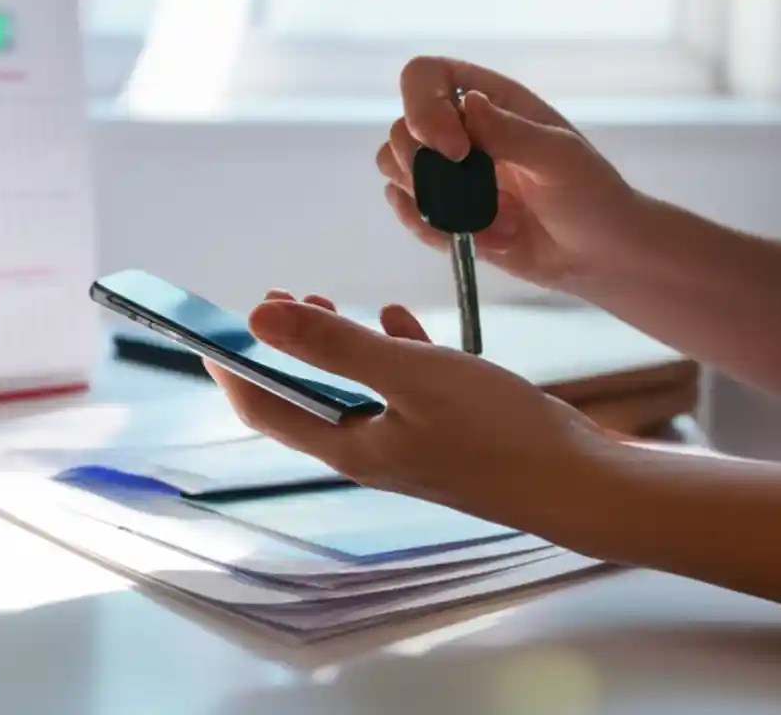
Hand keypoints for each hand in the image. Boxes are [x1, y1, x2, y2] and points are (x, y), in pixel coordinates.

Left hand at [205, 291, 622, 549]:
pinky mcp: (441, 433)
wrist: (574, 479)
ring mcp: (406, 443)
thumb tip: (257, 317)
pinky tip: (402, 324)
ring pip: (351, 390)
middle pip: (302, 398)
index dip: (229, 366)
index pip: (262, 407)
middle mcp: (369, 450)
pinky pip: (399, 389)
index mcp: (348, 444)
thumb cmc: (495, 432)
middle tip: (272, 300)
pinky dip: (392, 353)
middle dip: (279, 349)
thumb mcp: (409, 375)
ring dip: (334, 347)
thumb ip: (334, 345)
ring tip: (326, 303)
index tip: (205, 325)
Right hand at [377, 56, 653, 291]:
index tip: (455, 149)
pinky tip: (465, 238)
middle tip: (463, 191)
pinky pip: (409, 213)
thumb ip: (512, 133)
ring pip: (394, 170)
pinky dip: (425, 227)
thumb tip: (466, 103)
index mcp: (489, 101)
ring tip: (475, 219)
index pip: (426, 77)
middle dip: (420, 164)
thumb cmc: (590, 195)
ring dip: (425, 198)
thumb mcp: (560, 158)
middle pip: (400, 129)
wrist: (598, 255)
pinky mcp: (446, 215)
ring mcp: (451, 175)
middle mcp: (461, 132)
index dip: (424, 107)